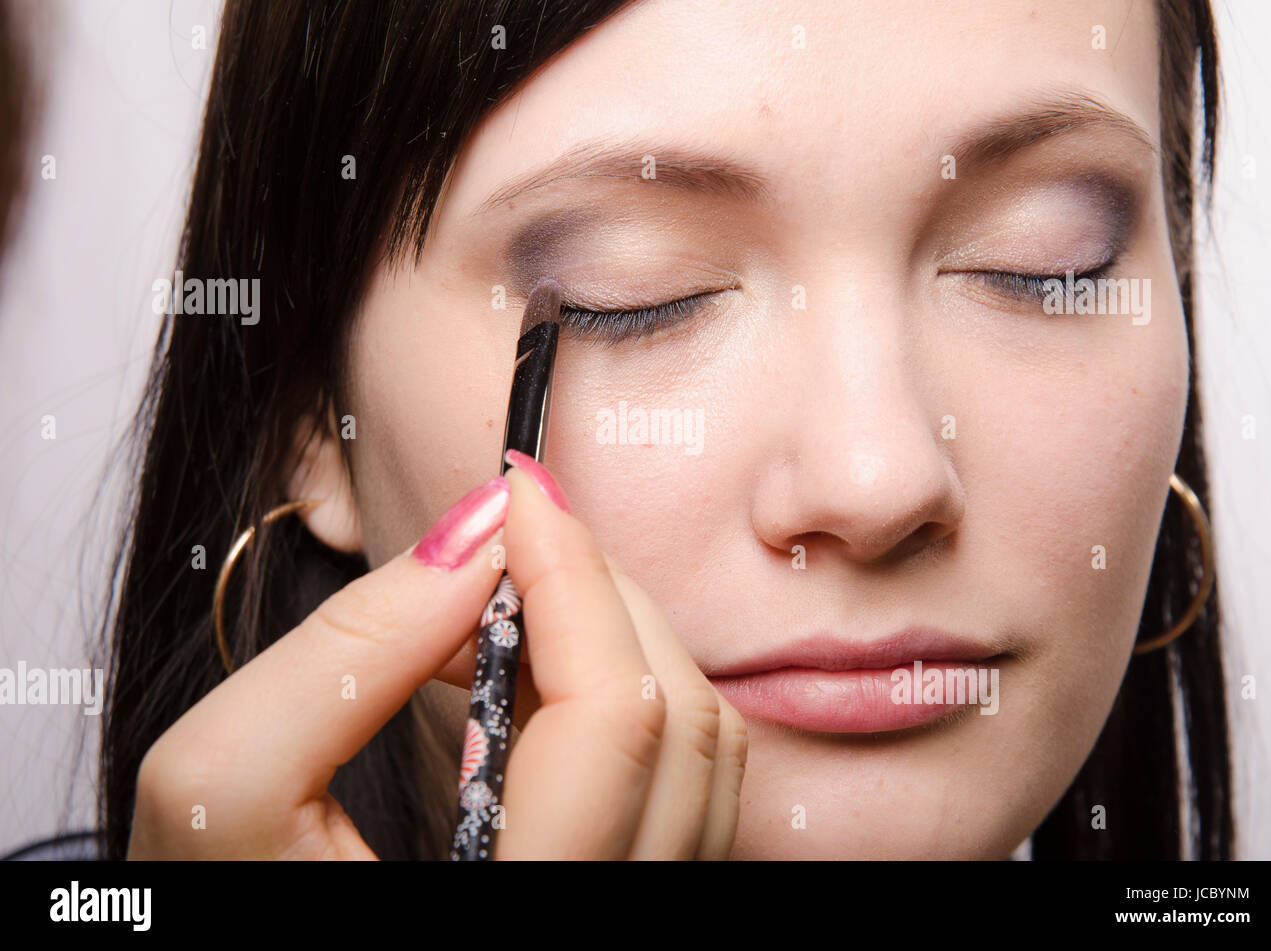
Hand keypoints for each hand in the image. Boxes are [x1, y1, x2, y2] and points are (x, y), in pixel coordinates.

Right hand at [127, 458, 745, 858]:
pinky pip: (683, 783)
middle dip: (595, 596)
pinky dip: (624, 697)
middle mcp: (602, 918)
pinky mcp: (626, 891)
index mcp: (512, 914)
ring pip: (700, 750)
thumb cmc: (215, 895)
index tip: (518, 496)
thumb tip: (468, 540)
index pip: (617, 715)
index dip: (575, 577)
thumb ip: (341, 660)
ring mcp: (627, 911)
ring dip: (615, 641)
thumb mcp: (224, 791)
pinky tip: (534, 674)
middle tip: (505, 543)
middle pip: (677, 719)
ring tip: (509, 607)